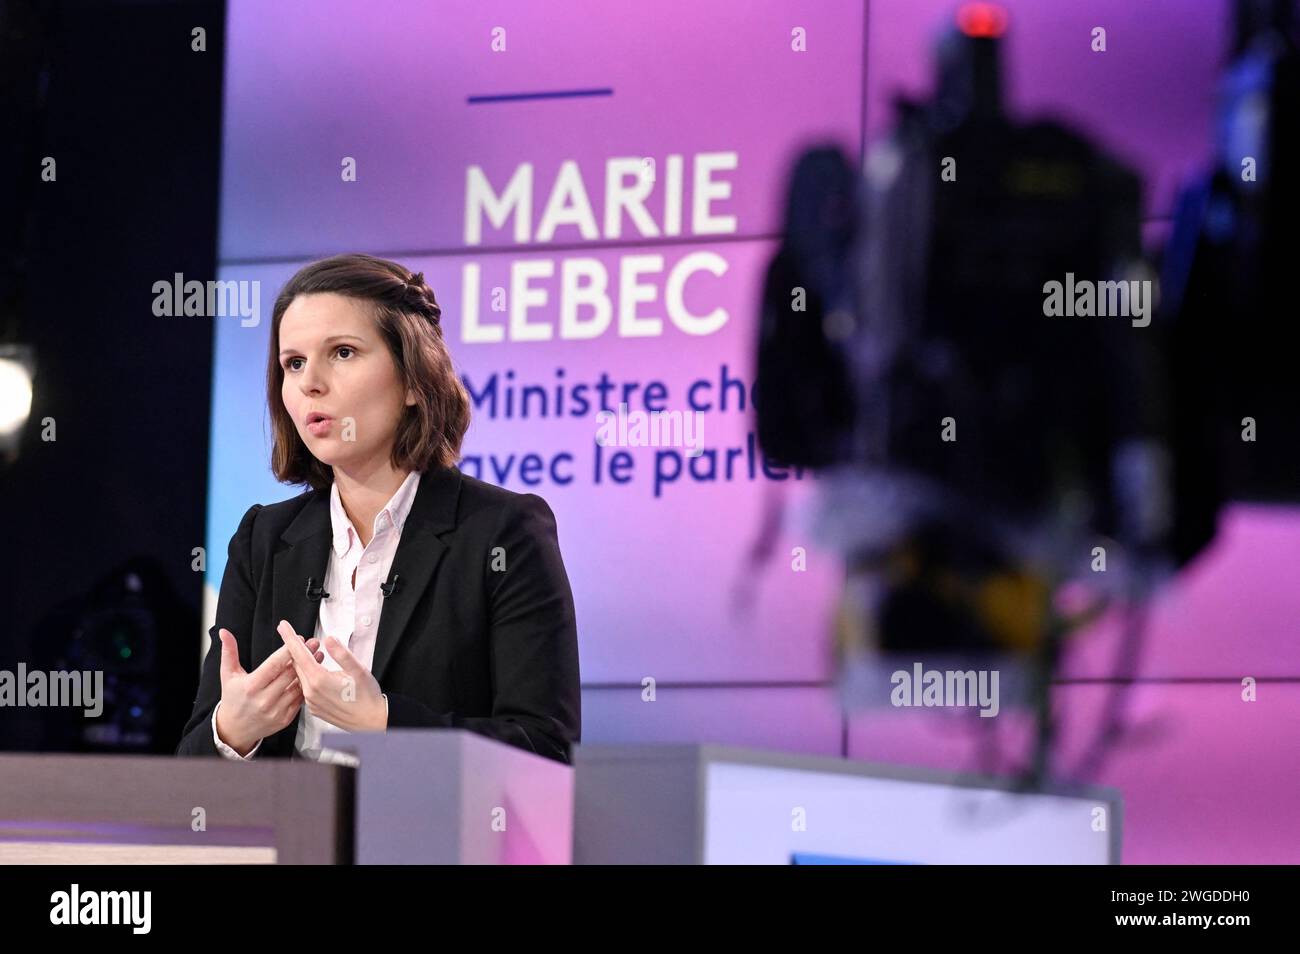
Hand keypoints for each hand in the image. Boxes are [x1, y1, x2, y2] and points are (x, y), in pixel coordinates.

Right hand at [215, 628, 324, 755]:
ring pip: (298, 686)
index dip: (288, 650)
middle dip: (303, 656)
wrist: (235, 729)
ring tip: (318, 656)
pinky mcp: (285, 719)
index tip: (298, 639)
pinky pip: (300, 700)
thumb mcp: (228, 674)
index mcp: (251, 686)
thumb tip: (224, 632)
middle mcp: (264, 700)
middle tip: (314, 644)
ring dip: (309, 670)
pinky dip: (307, 686)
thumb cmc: (233, 698)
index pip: (274, 665)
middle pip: (289, 674)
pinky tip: (312, 675)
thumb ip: (229, 651)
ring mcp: (276, 710)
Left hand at [277, 619, 386, 731]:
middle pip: (298, 664)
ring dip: (306, 663)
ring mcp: (312, 702)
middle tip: (308, 639)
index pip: (298, 654)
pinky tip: (320, 673)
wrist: (372, 721)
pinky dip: (310, 676)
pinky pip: (306, 688)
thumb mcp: (359, 670)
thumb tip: (330, 640)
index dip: (290, 638)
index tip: (283, 626)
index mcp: (319, 681)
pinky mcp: (315, 708)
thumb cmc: (367, 698)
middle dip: (301, 649)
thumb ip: (342, 653)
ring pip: (301, 676)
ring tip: (318, 654)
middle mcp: (311, 693)